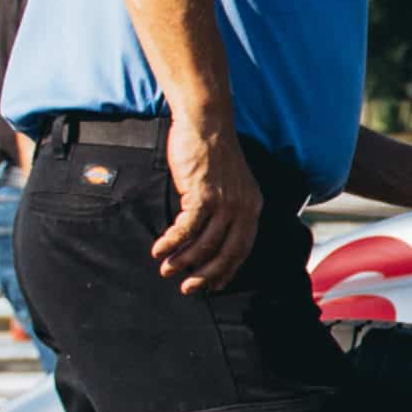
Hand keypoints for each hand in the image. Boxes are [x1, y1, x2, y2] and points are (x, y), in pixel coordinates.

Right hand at [151, 122, 263, 294]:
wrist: (207, 123)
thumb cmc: (213, 153)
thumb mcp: (229, 184)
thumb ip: (226, 209)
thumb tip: (211, 236)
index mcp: (252, 207)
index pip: (243, 249)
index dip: (227, 270)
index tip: (213, 285)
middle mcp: (243, 207)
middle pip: (225, 253)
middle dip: (205, 275)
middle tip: (187, 288)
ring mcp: (224, 202)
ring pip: (203, 243)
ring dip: (183, 260)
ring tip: (166, 269)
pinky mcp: (203, 194)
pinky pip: (186, 228)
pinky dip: (171, 242)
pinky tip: (159, 249)